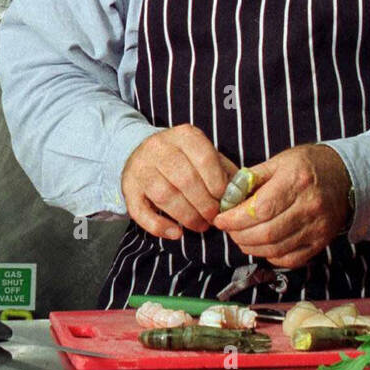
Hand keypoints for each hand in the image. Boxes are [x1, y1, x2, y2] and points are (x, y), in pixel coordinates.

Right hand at [121, 125, 237, 238]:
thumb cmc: (182, 157)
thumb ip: (223, 170)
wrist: (141, 150)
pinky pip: (141, 211)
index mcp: (184, 136)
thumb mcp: (204, 153)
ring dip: (187, 216)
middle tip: (214, 218)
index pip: (204, 158)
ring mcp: (141, 168)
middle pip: (185, 180)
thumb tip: (241, 192)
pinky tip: (176, 233)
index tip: (224, 200)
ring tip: (200, 226)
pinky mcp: (128, 188)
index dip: (217, 183)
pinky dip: (159, 226)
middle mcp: (159, 147)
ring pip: (165, 195)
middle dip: (204, 204)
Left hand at [212, 144, 351, 268]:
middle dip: (239, 235)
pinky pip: (290, 259)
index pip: (259, 209)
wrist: (346, 176)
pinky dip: (271, 256)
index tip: (221, 219)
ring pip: (275, 249)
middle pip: (265, 233)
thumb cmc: (309, 166)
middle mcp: (309, 206)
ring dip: (251, 247)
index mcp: (296, 181)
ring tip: (242, 237)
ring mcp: (317, 227)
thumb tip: (228, 196)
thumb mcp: (280, 161)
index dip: (235, 219)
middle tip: (229, 229)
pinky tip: (263, 246)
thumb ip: (252, 178)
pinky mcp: (321, 242)